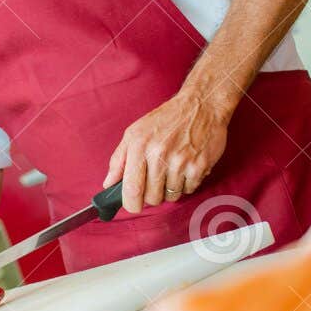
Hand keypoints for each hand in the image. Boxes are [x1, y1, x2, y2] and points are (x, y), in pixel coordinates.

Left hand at [104, 89, 231, 213]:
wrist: (202, 105)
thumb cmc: (167, 119)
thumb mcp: (135, 132)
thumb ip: (118, 160)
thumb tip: (108, 184)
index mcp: (139, 145)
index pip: (132, 188)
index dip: (131, 204)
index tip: (133, 205)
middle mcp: (159, 154)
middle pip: (152, 197)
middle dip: (152, 195)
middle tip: (156, 180)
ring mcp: (180, 161)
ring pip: (170, 196)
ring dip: (170, 189)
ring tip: (173, 169)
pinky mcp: (199, 166)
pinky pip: (188, 190)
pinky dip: (186, 184)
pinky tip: (186, 166)